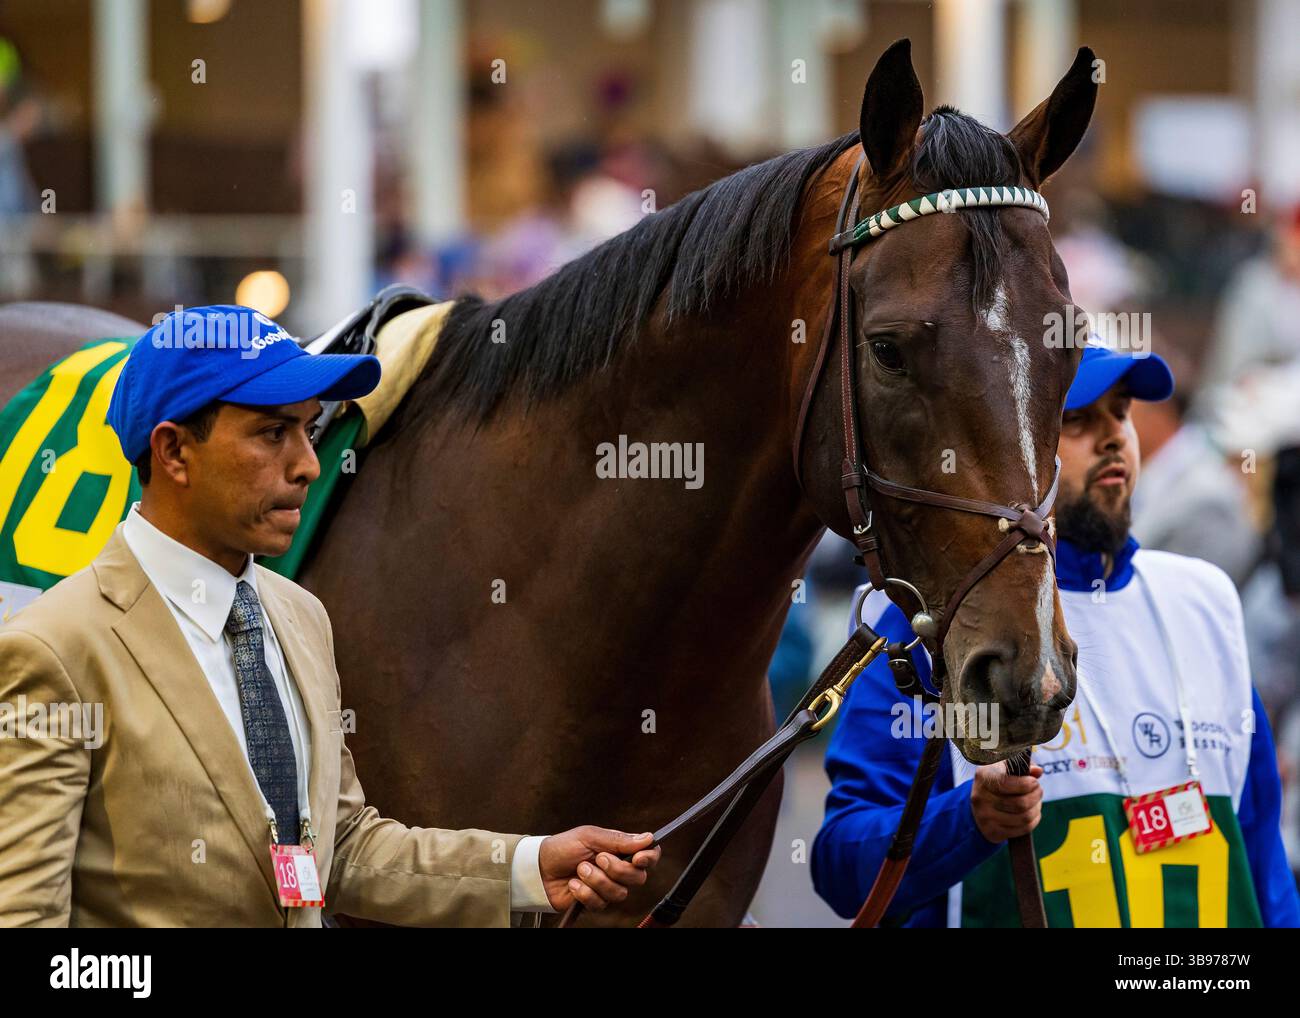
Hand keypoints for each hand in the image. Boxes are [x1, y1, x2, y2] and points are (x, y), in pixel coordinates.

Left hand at [538, 827, 660, 911]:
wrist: (539, 868)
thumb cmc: (564, 847)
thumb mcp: (589, 836)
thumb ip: (618, 840)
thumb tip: (648, 838)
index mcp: (621, 849)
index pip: (649, 854)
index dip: (649, 858)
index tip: (638, 858)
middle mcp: (618, 869)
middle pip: (638, 878)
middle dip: (617, 869)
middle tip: (597, 858)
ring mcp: (608, 887)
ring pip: (619, 893)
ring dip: (596, 880)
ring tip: (580, 870)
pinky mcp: (595, 902)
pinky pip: (600, 903)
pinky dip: (584, 892)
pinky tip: (573, 884)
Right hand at [971, 761, 1043, 841]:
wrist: (979, 805)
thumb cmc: (997, 781)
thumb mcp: (1005, 768)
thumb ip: (1022, 766)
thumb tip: (1038, 771)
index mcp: (983, 776)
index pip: (1006, 783)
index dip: (1026, 784)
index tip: (1034, 782)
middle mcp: (980, 797)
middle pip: (1020, 803)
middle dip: (1036, 796)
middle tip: (1038, 791)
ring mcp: (984, 817)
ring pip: (1024, 817)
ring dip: (1036, 809)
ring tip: (1036, 802)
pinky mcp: (992, 831)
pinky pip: (1022, 829)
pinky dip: (1033, 821)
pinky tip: (1032, 814)